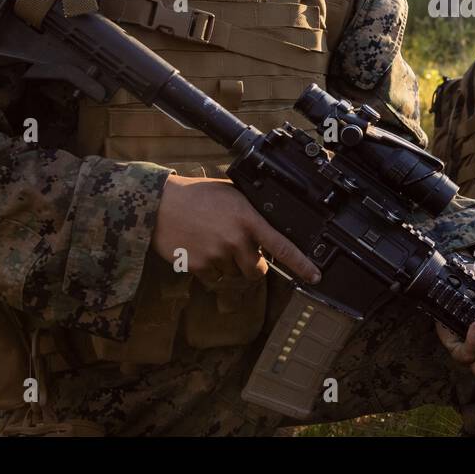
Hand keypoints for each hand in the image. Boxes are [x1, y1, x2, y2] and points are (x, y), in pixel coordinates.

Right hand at [152, 174, 320, 287]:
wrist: (160, 205)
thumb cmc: (197, 196)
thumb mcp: (232, 195)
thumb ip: (251, 212)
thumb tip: (269, 227)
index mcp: (248, 219)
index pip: (282, 246)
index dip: (301, 264)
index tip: (314, 276)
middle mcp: (235, 239)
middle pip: (256, 270)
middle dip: (252, 265)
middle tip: (239, 250)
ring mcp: (217, 255)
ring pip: (234, 275)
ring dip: (229, 266)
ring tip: (213, 241)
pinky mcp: (199, 267)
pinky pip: (213, 278)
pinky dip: (209, 269)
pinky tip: (200, 248)